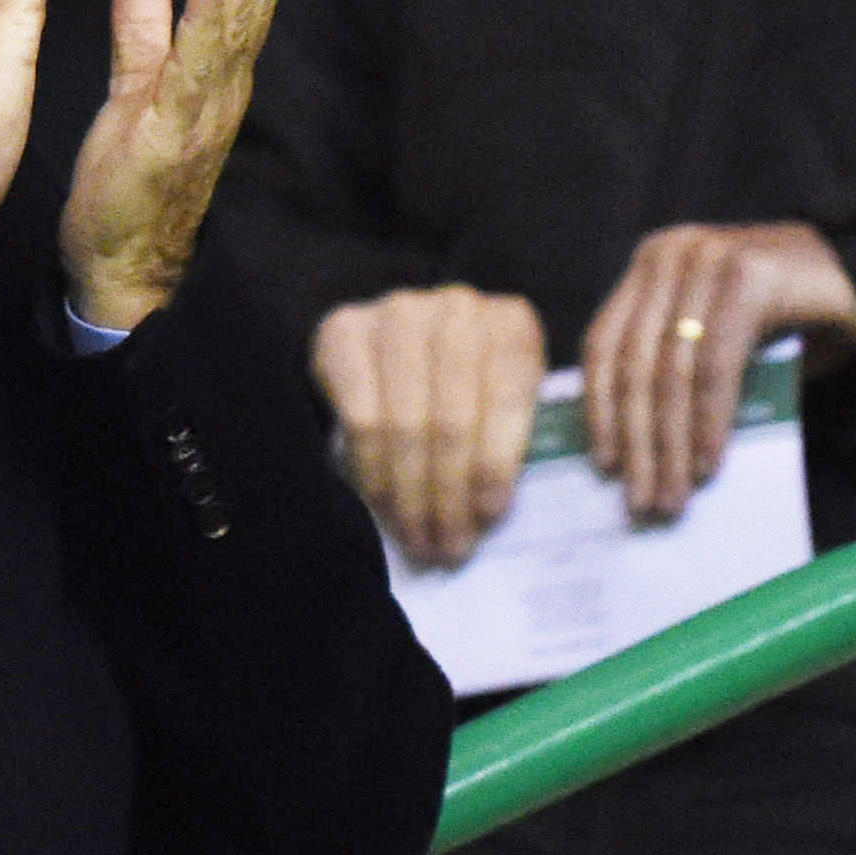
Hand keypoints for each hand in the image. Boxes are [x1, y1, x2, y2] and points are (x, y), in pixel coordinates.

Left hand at [54, 0, 319, 330]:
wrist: (122, 268)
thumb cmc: (130, 184)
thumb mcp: (134, 90)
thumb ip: (143, 31)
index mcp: (212, 75)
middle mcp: (222, 88)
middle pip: (253, 2)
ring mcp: (203, 111)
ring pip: (232, 26)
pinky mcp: (172, 133)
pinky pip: (192, 69)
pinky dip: (204, 23)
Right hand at [313, 286, 548, 569]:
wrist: (394, 348)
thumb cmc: (465, 390)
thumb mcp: (502, 406)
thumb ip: (505, 443)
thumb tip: (486, 513)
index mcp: (511, 323)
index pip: (507, 396)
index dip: (497, 462)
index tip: (487, 517)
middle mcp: (455, 307)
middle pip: (452, 418)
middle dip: (449, 495)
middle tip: (447, 547)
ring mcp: (396, 313)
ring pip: (404, 423)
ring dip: (410, 495)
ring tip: (417, 539)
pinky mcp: (345, 330)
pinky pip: (359, 417)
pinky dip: (373, 472)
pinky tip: (383, 506)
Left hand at [581, 223, 855, 520]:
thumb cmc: (786, 317)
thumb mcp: (715, 336)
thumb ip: (676, 371)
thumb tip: (638, 451)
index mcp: (650, 266)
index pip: (604, 342)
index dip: (599, 408)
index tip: (603, 466)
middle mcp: (669, 253)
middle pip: (634, 361)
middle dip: (638, 441)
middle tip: (643, 501)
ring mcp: (706, 258)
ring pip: (673, 368)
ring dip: (671, 443)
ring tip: (676, 495)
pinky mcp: (747, 276)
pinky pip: (717, 363)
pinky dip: (710, 419)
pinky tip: (711, 461)